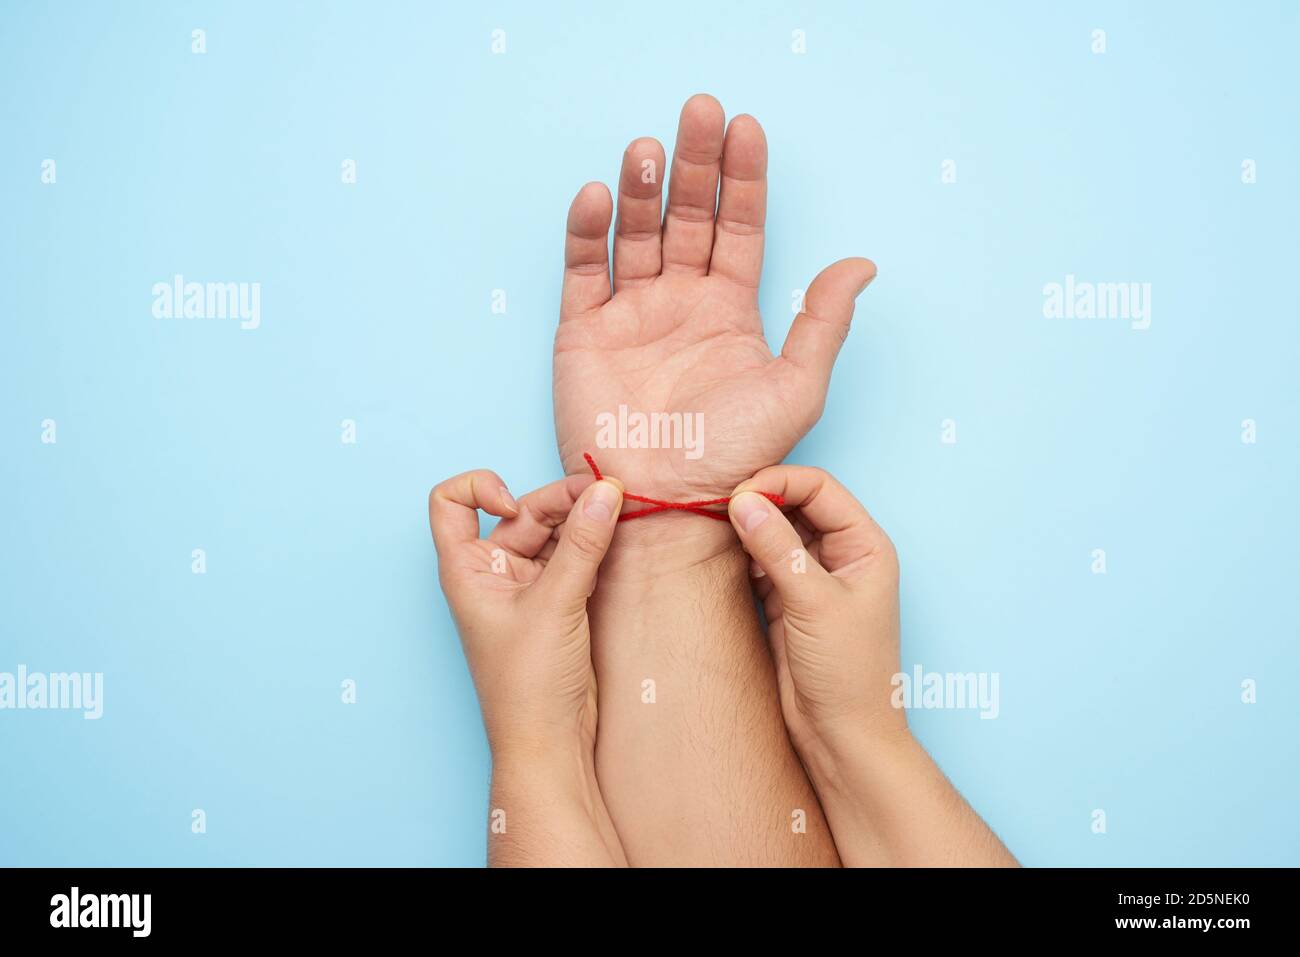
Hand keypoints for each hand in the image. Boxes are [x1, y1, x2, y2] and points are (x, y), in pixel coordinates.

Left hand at [428, 469, 623, 755]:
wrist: (549, 743)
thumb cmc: (527, 686)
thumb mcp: (555, 605)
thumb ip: (582, 545)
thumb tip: (605, 492)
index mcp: (467, 568)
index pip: (450, 502)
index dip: (481, 488)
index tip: (517, 505)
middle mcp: (493, 571)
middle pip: (523, 511)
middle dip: (562, 500)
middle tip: (607, 495)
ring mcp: (526, 587)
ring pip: (553, 532)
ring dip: (584, 518)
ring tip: (621, 508)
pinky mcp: (557, 601)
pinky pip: (574, 556)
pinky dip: (594, 543)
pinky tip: (619, 536)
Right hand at [553, 94, 875, 510]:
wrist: (665, 504)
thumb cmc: (735, 455)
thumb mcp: (796, 388)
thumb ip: (823, 322)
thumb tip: (861, 264)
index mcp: (730, 309)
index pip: (738, 227)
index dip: (743, 178)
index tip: (746, 127)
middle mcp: (680, 302)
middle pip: (688, 215)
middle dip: (694, 163)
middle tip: (698, 110)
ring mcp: (631, 313)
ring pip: (635, 232)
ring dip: (640, 187)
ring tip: (647, 148)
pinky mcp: (583, 331)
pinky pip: (582, 270)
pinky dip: (586, 231)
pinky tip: (596, 194)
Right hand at [724, 466, 903, 755]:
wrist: (842, 738)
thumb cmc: (849, 673)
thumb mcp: (814, 604)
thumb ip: (778, 549)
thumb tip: (743, 502)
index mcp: (865, 546)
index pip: (819, 489)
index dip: (779, 483)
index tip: (738, 494)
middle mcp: (842, 555)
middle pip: (796, 504)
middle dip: (759, 500)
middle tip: (717, 505)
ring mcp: (813, 578)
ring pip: (775, 532)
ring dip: (747, 526)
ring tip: (713, 524)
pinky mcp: (788, 601)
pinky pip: (761, 561)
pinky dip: (741, 554)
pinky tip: (722, 553)